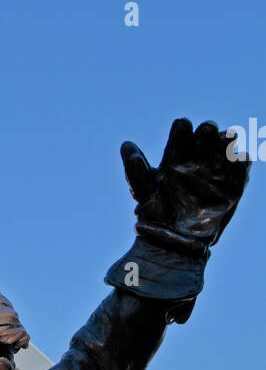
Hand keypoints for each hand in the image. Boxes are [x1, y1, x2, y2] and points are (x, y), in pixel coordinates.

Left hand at [121, 118, 250, 253]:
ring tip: (227, 137)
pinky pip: (241, 171)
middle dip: (207, 131)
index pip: (182, 132)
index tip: (182, 127)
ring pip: (225, 148)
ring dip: (227, 141)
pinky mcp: (231, 189)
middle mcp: (197, 161)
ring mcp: (215, 174)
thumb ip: (135, 169)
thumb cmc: (156, 214)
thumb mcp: (143, 191)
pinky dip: (242, 162)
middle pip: (206, 136)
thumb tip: (126, 145)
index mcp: (176, 157)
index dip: (183, 129)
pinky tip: (239, 158)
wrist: (175, 242)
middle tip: (207, 130)